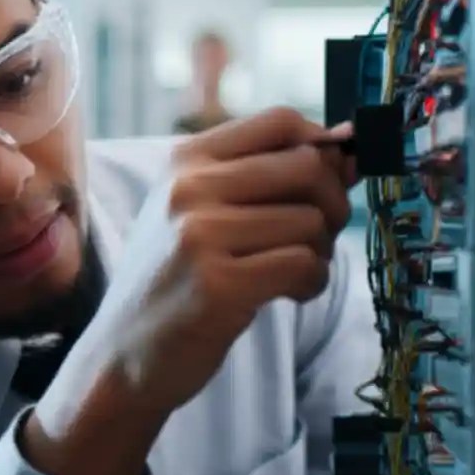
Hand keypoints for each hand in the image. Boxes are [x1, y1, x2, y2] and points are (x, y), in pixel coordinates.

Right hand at [22, 108, 354, 474]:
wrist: (124, 353)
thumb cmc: (174, 281)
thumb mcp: (198, 212)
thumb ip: (262, 177)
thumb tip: (350, 146)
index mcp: (184, 161)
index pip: (281, 121)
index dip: (323, 147)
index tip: (328, 179)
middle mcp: (187, 188)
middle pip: (308, 166)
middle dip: (332, 204)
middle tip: (314, 237)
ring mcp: (199, 234)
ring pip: (312, 221)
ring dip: (319, 254)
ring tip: (288, 273)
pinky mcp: (217, 284)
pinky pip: (305, 265)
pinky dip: (310, 284)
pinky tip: (284, 295)